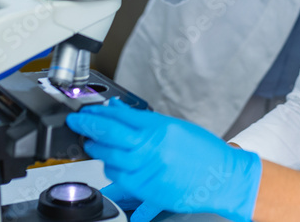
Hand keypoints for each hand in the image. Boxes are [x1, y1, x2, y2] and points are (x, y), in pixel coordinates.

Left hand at [67, 99, 261, 221]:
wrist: (221, 177)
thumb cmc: (203, 151)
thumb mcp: (174, 127)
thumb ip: (144, 120)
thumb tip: (118, 110)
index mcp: (159, 128)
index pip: (119, 116)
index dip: (96, 113)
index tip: (83, 111)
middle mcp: (152, 147)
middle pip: (109, 134)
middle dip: (88, 127)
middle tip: (78, 123)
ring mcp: (148, 169)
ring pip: (110, 158)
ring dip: (97, 149)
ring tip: (94, 143)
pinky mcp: (147, 189)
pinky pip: (120, 177)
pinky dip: (112, 169)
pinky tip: (112, 163)